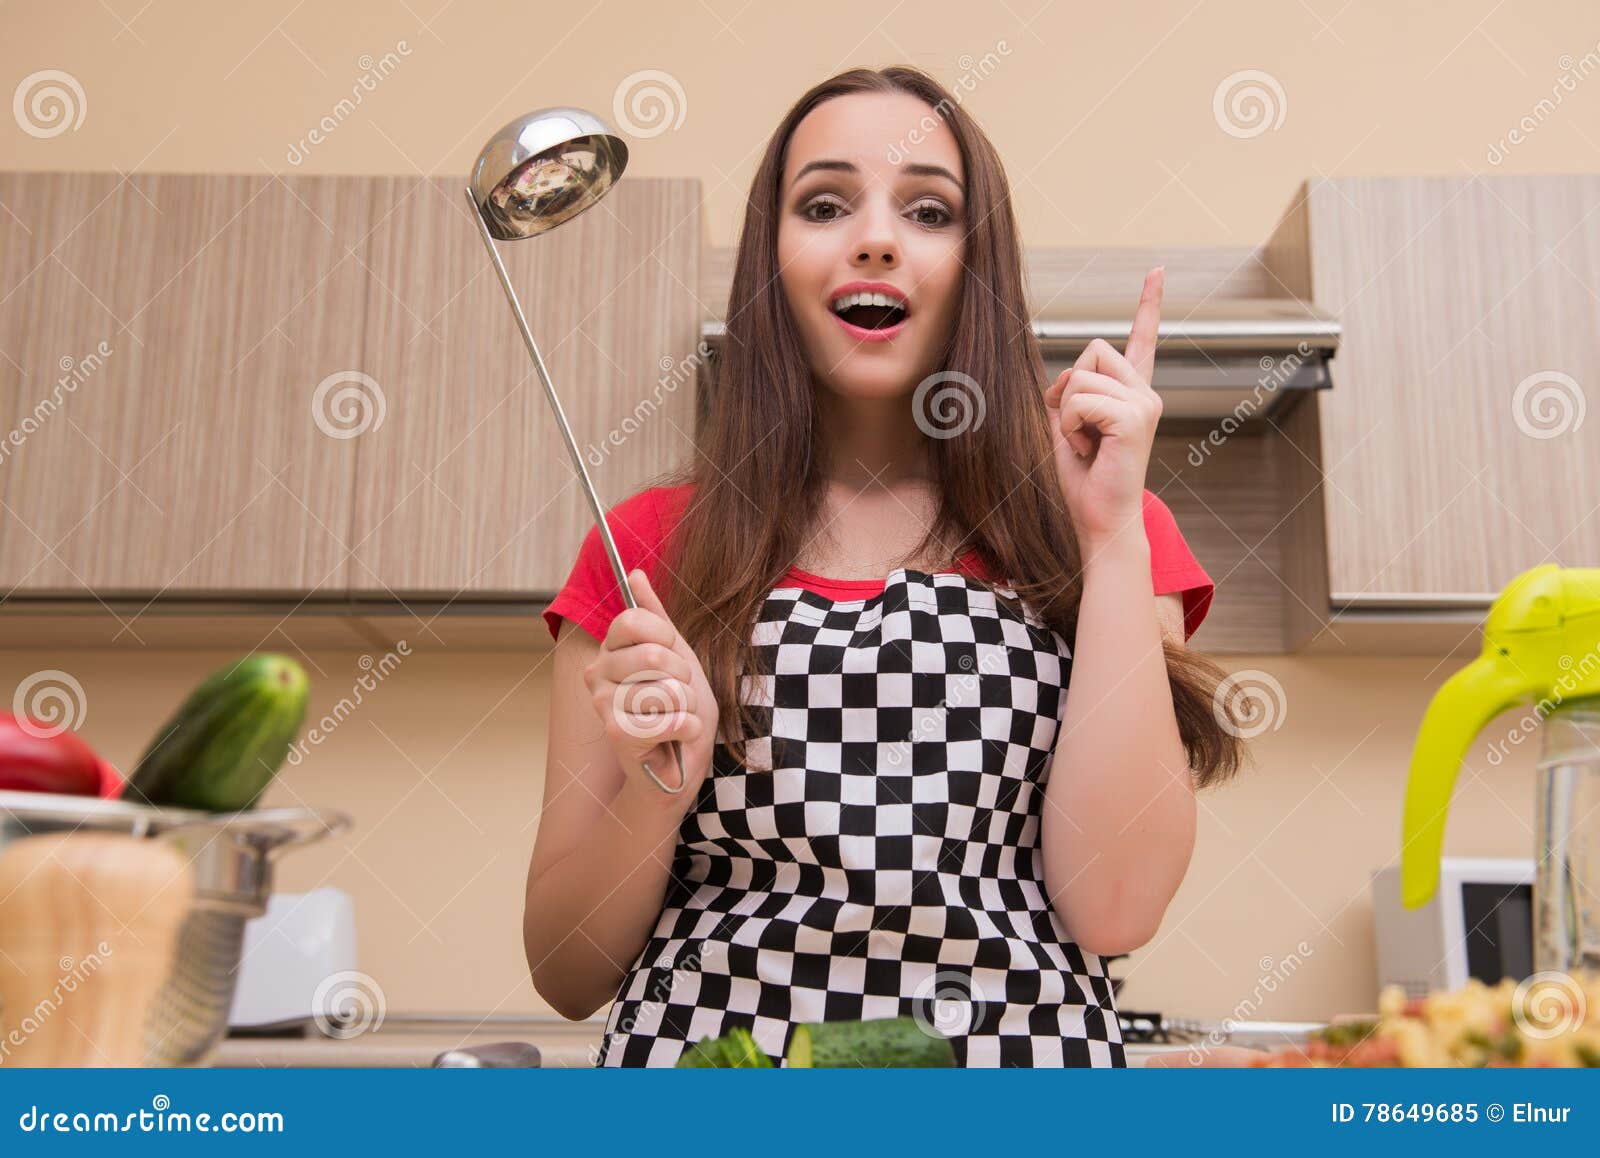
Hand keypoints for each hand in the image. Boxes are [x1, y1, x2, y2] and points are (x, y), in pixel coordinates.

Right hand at [584, 568, 717, 811]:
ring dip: (686, 707)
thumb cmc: (678, 709)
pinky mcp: (617, 734)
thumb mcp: (676, 655)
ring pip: (666, 690)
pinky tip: (677, 737)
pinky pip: (670, 718)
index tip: (672, 658)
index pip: (634, 619)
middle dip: (683, 678)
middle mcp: (596, 673)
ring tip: (675, 718)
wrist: (680, 763)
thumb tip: (635, 572)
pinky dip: (688, 729)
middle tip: (678, 695)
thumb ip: (656, 616)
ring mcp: (603, 704)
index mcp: (610, 649)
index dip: (667, 639)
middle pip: (653, 654)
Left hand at [1045, 267, 1164, 549]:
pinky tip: (1087, 450)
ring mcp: (1145, 403)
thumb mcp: (1064, 428)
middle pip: (1093, 350)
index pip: (1141, 339)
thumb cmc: (1081, 481)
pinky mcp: (1135, 417)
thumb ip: (1065, 395)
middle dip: (1069, 388)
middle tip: (1080, 433)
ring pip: (1081, 376)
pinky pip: (1080, 400)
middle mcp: (1145, 392)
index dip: (1148, 303)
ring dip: (1067, 413)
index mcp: (1131, 393)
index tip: (1158, 269)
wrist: (1099, 521)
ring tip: (1084, 445)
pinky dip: (1070, 427)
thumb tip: (1063, 374)